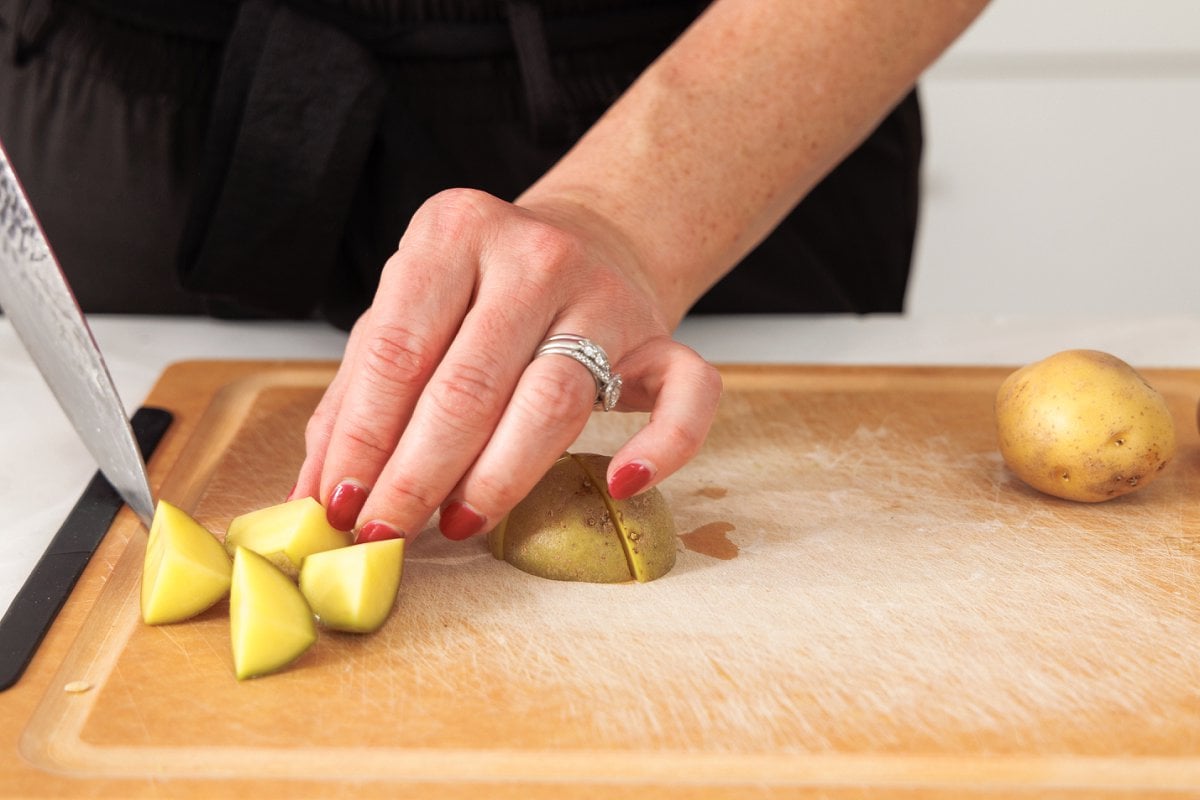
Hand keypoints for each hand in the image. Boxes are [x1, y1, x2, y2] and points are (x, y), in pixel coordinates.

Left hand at [292, 188, 721, 541]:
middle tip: (386, 533)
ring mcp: (606, 295)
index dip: (363, 439)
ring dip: (500, 476)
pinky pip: (685, 396)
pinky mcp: (664, 335)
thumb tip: (313, 496)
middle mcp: (533, 255)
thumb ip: (358, 397)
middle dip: (417, 474)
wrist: (589, 240)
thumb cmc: (482, 291)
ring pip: (555, 401)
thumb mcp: (410, 313)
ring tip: (459, 522)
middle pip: (469, 384)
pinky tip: (622, 483)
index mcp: (453, 233)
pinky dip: (663, 446)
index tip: (340, 506)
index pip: (397, 351)